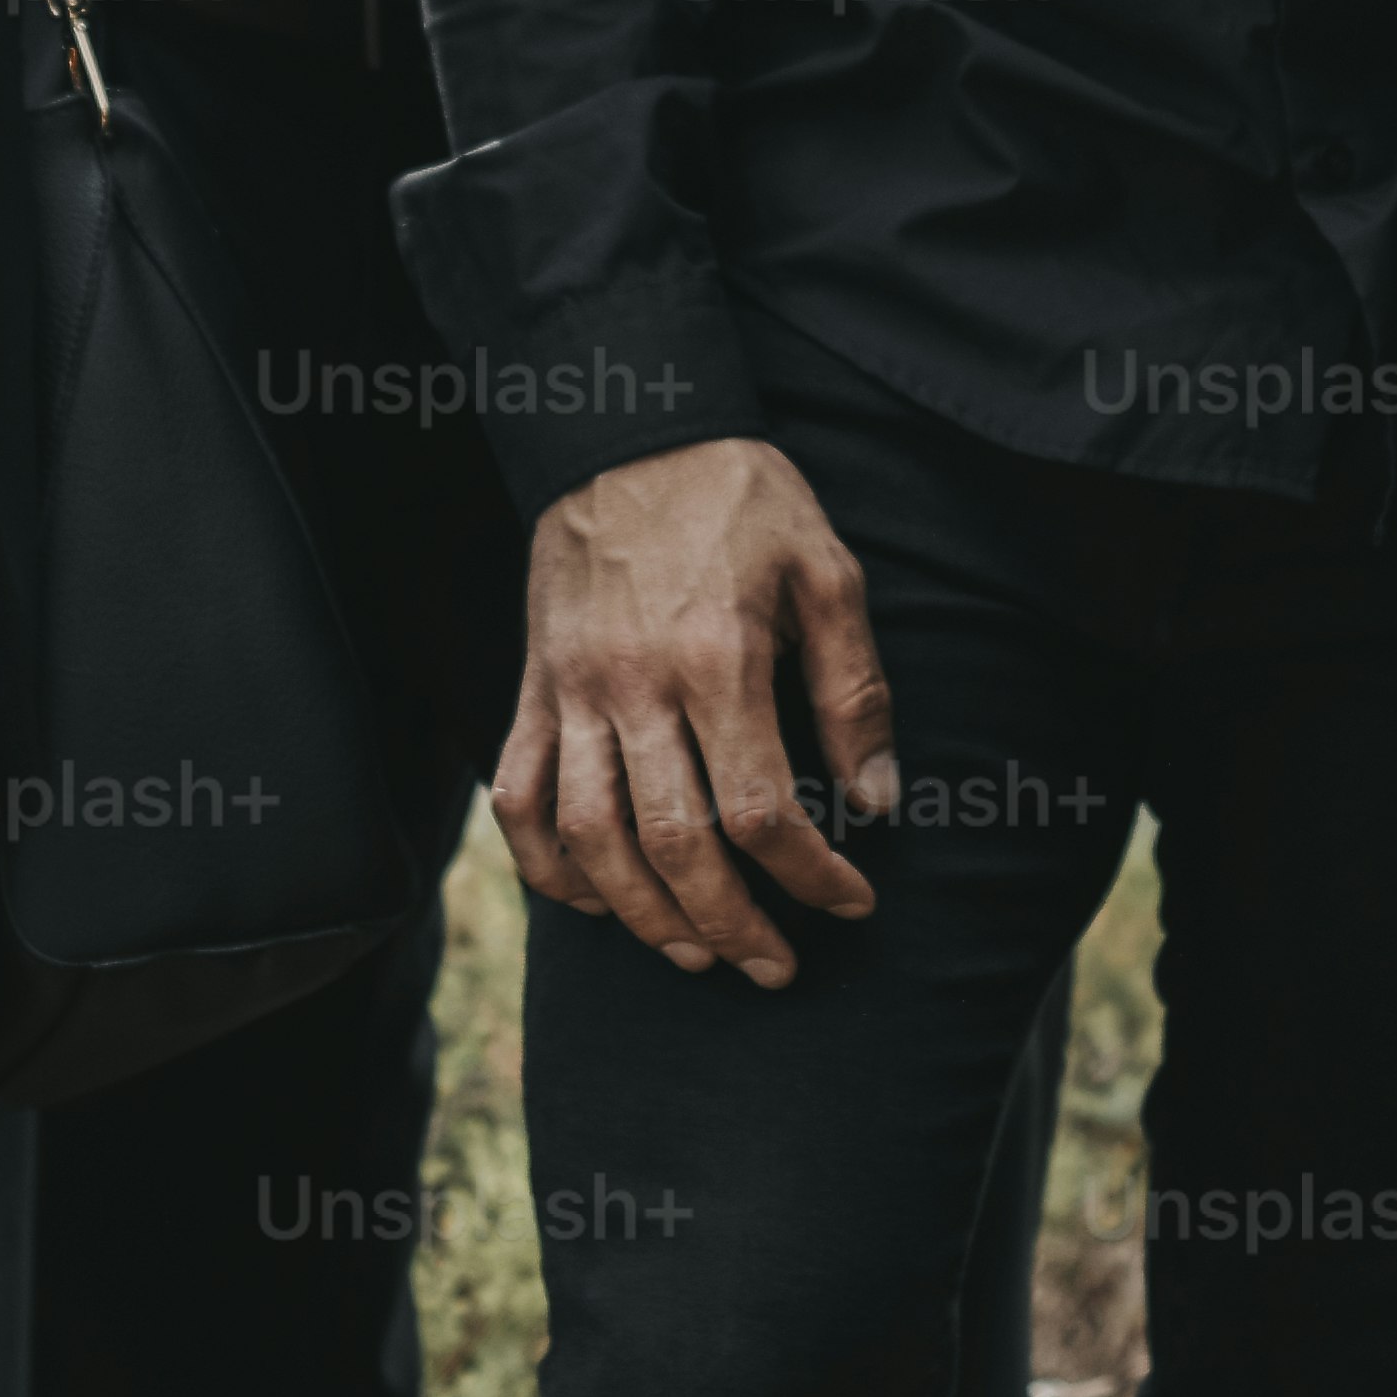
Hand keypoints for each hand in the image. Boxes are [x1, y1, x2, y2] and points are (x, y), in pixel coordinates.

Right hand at [497, 436, 895, 981]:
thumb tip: (876, 802)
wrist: (630, 429)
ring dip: (643, 916)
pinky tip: (595, 902)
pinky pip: (520, 799)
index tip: (852, 902)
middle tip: (774, 967)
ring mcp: (571, 692)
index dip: (812, 877)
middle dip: (731, 925)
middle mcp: (634, 686)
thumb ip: (853, 689)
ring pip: (591, 839)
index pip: (761, 810)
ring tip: (694, 955)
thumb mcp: (827, 572)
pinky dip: (548, 867)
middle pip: (675, 844)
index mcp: (717, 659)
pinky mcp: (532, 689)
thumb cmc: (743, 499)